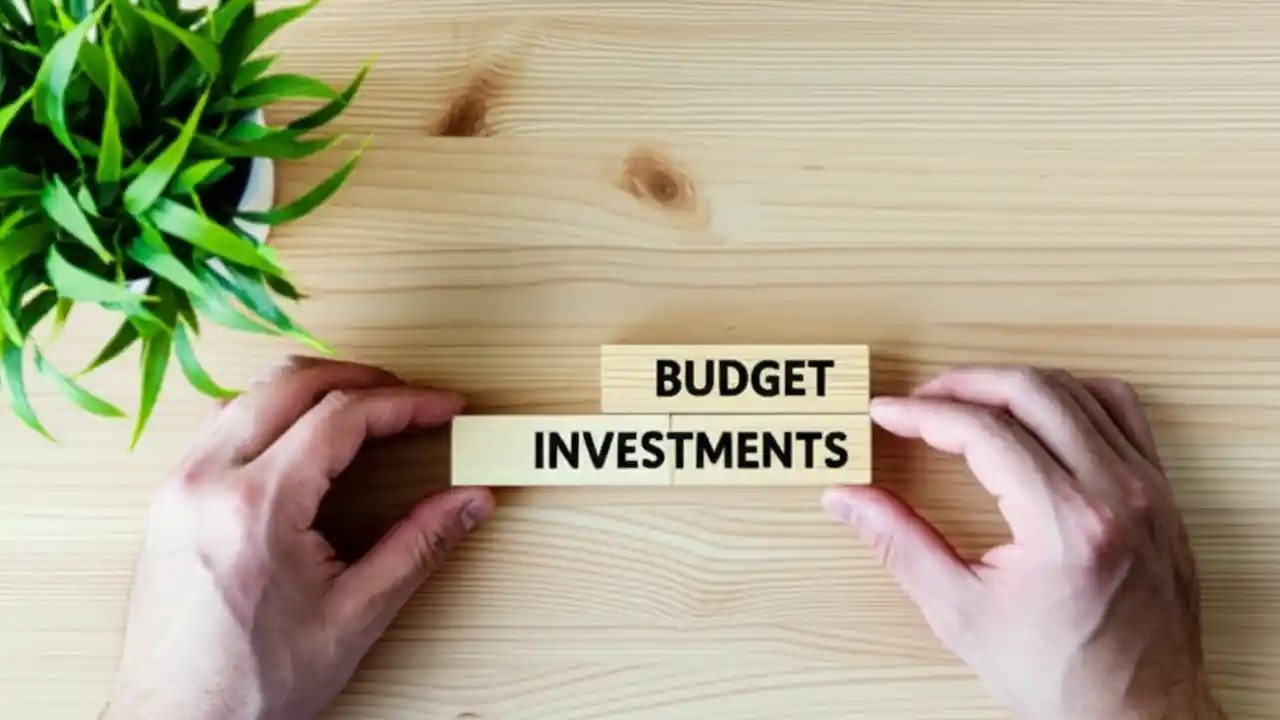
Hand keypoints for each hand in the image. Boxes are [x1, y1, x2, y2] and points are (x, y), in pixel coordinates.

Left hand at [104, 358, 494, 719]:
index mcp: (256, 508)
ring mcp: (177, 488)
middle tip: (409, 397)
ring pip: (248, 394)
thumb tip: (471, 502)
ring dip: (311, 388)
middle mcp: (206, 482)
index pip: (341, 417)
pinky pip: (220, 424)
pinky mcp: (167, 501)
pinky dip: (271, 412)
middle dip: (361, 378)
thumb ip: (419, 547)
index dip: (405, 403)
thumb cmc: (252, 684)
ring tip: (363, 409)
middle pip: (290, 381)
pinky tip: (303, 438)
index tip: (444, 407)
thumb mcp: (354, 617)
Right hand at [822, 366, 1224, 719]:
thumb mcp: (961, 613)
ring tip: (969, 401)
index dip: (924, 414)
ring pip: (1078, 390)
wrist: (1139, 716)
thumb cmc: (1062, 677)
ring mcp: (1147, 489)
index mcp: (1065, 525)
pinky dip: (1073, 395)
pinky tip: (1040, 411)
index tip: (888, 413)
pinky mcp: (1161, 493)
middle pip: (1031, 392)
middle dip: (963, 384)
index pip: (984, 431)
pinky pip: (1122, 409)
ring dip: (1014, 384)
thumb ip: (899, 544)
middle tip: (920, 401)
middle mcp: (1116, 494)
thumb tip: (847, 499)